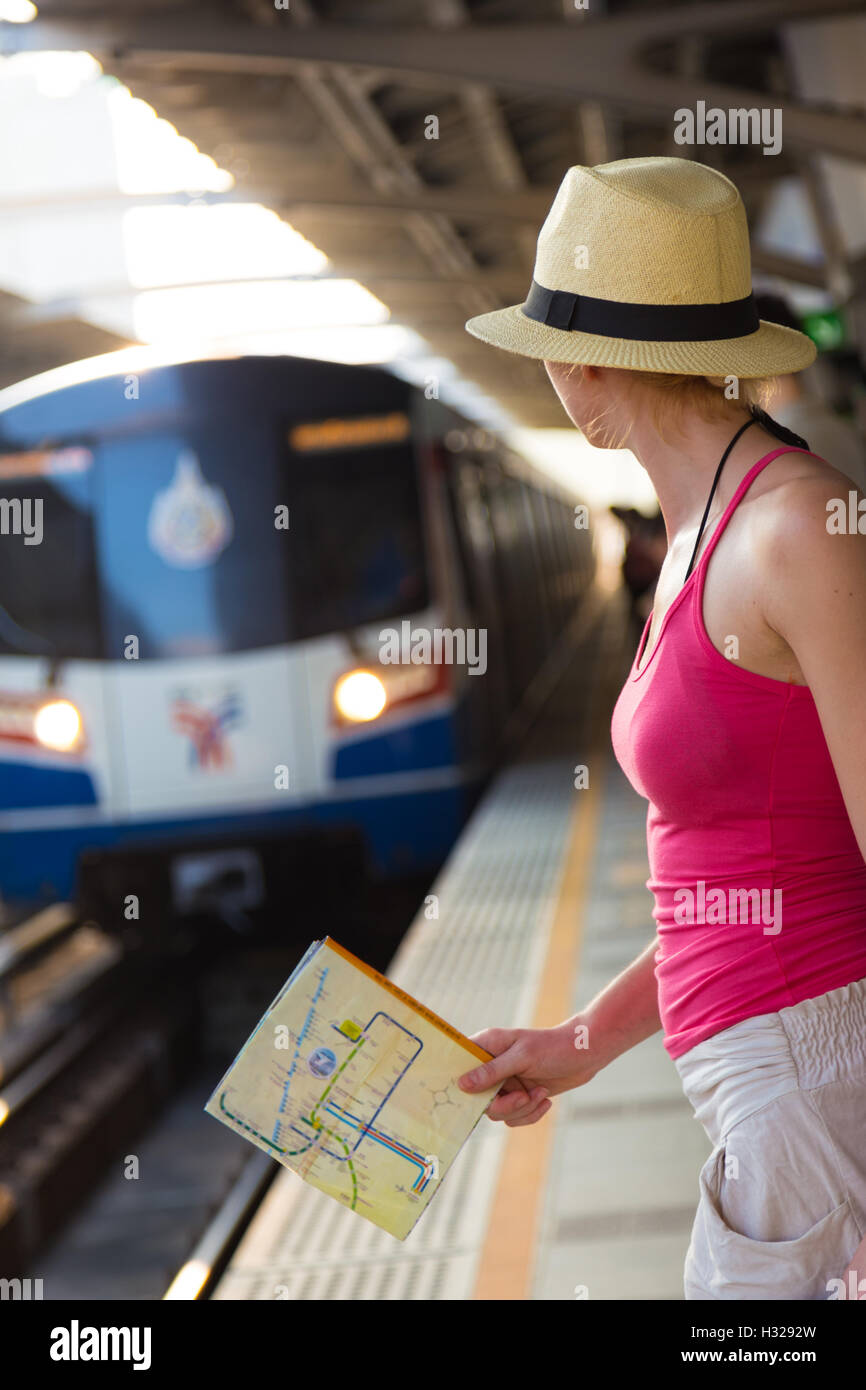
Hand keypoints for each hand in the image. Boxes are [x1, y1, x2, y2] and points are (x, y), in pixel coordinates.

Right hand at [457, 1020, 598, 1126]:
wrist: (585, 1055)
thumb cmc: (554, 1047)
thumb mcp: (523, 1057)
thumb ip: (492, 1071)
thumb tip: (462, 1085)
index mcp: (486, 1046)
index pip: (459, 1064)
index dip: (458, 1081)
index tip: (464, 1096)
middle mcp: (491, 1066)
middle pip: (478, 1098)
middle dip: (504, 1104)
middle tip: (522, 1097)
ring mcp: (505, 1083)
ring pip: (498, 1112)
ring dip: (521, 1109)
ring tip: (540, 1093)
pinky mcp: (519, 1096)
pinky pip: (514, 1117)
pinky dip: (531, 1114)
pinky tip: (545, 1099)